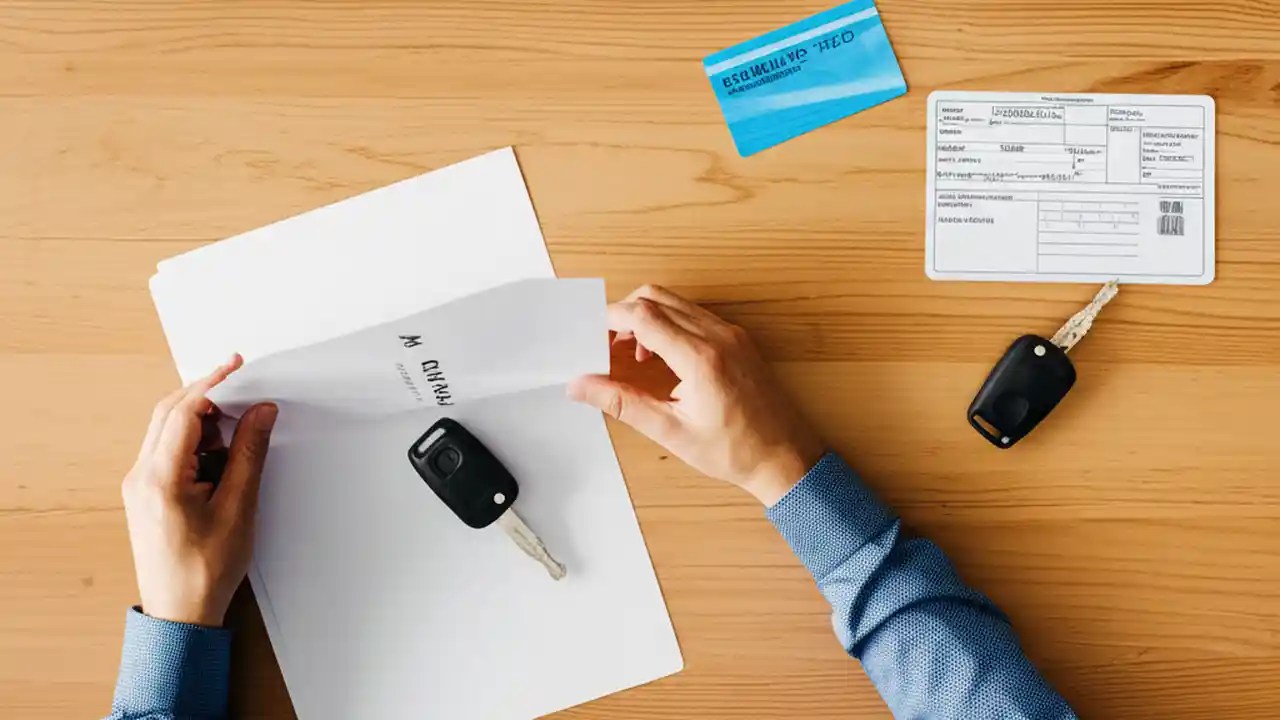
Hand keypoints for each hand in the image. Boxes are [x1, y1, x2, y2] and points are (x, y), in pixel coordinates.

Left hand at [122, 354, 277, 626]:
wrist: (180, 613)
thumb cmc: (206, 571)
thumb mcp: (238, 508)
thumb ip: (248, 453)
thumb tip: (261, 412)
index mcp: (159, 477)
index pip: (184, 411)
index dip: (213, 384)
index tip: (237, 366)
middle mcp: (140, 475)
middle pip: (170, 414)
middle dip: (208, 395)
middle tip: (243, 385)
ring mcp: (139, 484)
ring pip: (168, 430)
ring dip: (203, 419)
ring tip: (240, 427)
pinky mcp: (147, 492)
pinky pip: (168, 450)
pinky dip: (196, 440)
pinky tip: (222, 452)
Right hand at [567, 285, 823, 505]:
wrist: (784, 457)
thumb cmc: (735, 450)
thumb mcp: (671, 432)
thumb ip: (622, 403)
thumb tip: (582, 386)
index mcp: (700, 358)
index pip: (643, 315)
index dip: (611, 320)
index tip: (593, 336)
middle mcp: (717, 336)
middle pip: (656, 297)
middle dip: (624, 314)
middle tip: (608, 344)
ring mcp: (731, 334)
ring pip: (675, 302)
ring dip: (647, 317)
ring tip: (633, 354)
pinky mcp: (738, 339)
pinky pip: (694, 314)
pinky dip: (669, 322)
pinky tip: (662, 355)